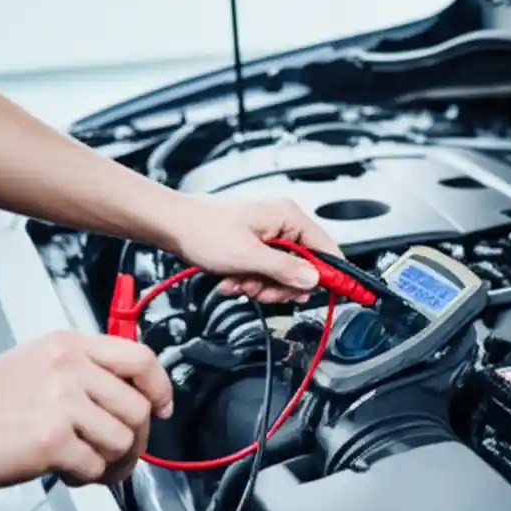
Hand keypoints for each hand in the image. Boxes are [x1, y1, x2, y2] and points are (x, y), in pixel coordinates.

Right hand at [0, 331, 172, 487]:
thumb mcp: (39, 364)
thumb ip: (86, 373)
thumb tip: (134, 397)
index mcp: (70, 345)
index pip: (141, 359)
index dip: (160, 388)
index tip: (162, 408)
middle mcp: (70, 368)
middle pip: (139, 408)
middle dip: (136, 440)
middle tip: (116, 453)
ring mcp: (62, 403)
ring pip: (124, 440)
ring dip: (112, 462)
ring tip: (86, 464)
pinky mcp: (52, 440)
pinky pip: (96, 467)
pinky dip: (86, 478)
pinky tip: (65, 472)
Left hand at [169, 196, 342, 303]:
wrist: (171, 226)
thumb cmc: (202, 228)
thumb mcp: (248, 255)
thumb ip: (284, 269)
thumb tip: (313, 280)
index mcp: (289, 217)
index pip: (326, 248)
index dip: (331, 274)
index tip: (338, 294)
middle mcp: (283, 225)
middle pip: (305, 268)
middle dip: (280, 285)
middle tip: (262, 289)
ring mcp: (270, 237)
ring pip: (283, 276)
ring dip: (261, 286)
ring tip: (240, 281)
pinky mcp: (256, 248)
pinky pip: (266, 274)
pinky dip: (250, 282)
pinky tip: (233, 279)